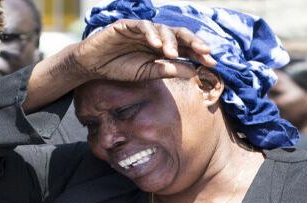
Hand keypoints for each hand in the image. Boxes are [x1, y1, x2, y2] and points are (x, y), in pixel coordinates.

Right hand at [71, 19, 217, 83]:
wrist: (94, 65)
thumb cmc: (120, 68)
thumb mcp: (149, 73)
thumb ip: (169, 70)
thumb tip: (193, 72)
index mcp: (163, 48)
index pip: (185, 48)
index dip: (199, 54)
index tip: (213, 63)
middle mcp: (156, 36)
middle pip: (179, 34)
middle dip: (193, 42)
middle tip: (205, 52)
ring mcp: (142, 29)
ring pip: (162, 29)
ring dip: (170, 41)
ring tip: (173, 53)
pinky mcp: (127, 25)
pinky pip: (142, 26)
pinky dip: (150, 34)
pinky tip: (156, 45)